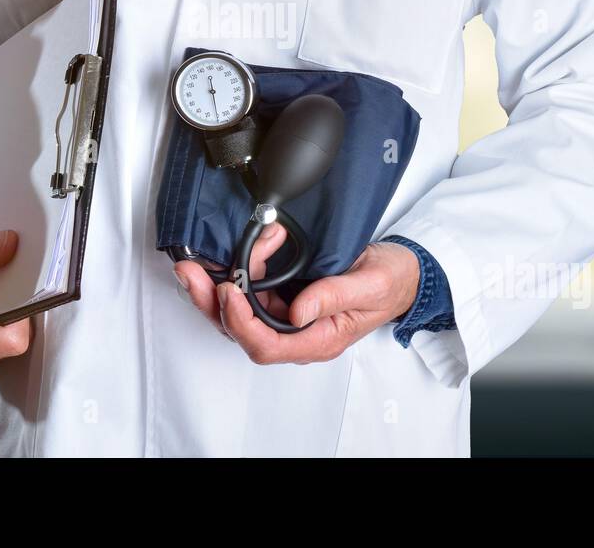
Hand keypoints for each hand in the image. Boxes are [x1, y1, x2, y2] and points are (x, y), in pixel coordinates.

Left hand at [175, 237, 419, 364]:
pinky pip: (250, 289)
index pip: (266, 346)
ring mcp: (288, 315)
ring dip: (216, 285)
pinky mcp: (284, 295)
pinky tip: (240, 247)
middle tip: (190, 274)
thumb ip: (333, 298)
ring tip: (203, 259)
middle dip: (210, 303)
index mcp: (317, 340)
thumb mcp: (370, 286)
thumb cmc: (391, 282)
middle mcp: (297, 332)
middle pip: (241, 331)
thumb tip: (297, 311)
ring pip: (238, 311)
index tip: (231, 290)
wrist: (402, 271)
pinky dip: (239, 267)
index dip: (240, 322)